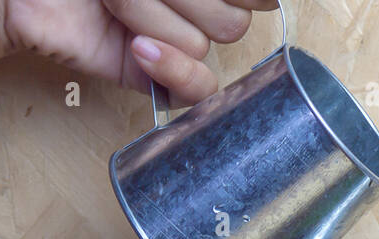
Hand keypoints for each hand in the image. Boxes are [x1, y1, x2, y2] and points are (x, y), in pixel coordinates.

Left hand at [0, 0, 280, 104]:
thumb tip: (264, 3)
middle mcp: (200, 6)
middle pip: (236, 20)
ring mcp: (181, 41)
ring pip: (207, 45)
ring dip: (156, 16)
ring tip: (114, 1)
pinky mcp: (155, 77)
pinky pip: (197, 90)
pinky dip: (171, 69)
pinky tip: (138, 48)